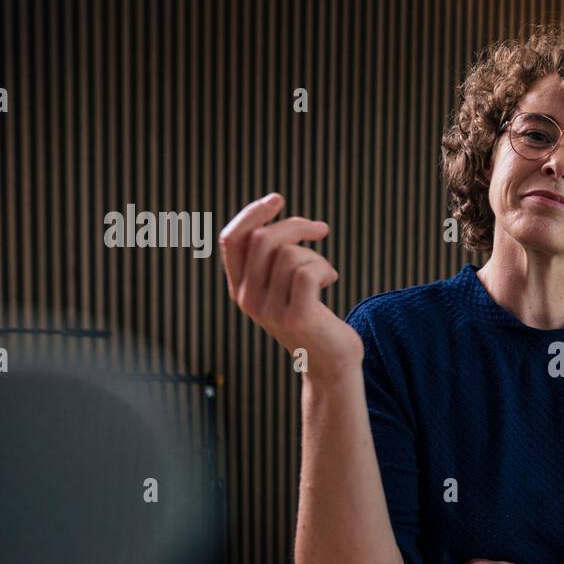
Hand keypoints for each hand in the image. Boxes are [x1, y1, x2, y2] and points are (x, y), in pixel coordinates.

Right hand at [218, 192, 363, 379]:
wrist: (330, 364)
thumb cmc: (312, 318)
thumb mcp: (284, 286)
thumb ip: (273, 258)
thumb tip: (278, 213)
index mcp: (239, 287)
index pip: (231, 239)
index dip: (252, 213)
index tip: (278, 199)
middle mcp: (247, 299)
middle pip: (262, 238)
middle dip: (296, 225)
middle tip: (321, 230)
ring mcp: (269, 311)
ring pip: (289, 254)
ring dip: (316, 255)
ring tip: (325, 273)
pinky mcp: (296, 318)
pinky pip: (307, 272)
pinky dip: (324, 268)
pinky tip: (331, 280)